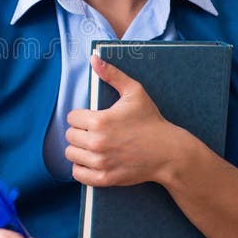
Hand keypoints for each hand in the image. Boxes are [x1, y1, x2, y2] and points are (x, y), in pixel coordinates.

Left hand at [65, 54, 180, 186]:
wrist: (168, 152)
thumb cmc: (151, 120)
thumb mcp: (134, 92)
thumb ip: (112, 74)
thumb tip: (94, 58)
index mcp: (99, 121)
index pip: (71, 118)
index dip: (81, 116)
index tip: (93, 118)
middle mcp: (97, 142)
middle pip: (69, 136)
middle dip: (79, 132)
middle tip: (94, 132)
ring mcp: (100, 162)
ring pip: (71, 154)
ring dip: (79, 149)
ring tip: (93, 145)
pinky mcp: (105, 178)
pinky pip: (78, 174)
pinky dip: (81, 168)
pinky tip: (92, 160)